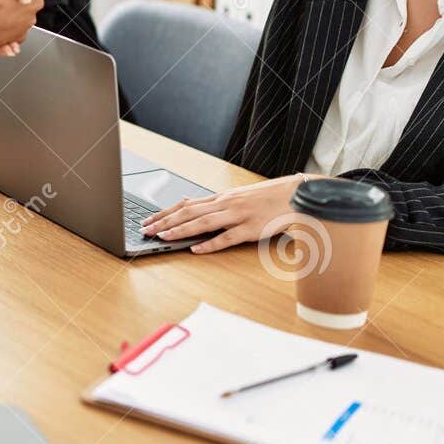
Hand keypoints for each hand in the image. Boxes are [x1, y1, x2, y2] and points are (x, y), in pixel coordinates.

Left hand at [140, 174, 313, 253]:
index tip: (148, 220)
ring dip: (181, 230)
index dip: (165, 213)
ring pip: (204, 223)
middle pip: (189, 213)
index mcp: (221, 198)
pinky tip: (197, 249)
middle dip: (165, 221)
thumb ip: (215, 203)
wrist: (296, 194)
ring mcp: (238, 215)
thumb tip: (189, 203)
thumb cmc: (267, 197)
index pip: (186, 205)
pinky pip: (228, 237)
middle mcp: (226, 204)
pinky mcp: (251, 228)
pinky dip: (211, 244)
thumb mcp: (237, 197)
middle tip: (147, 230)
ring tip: (164, 237)